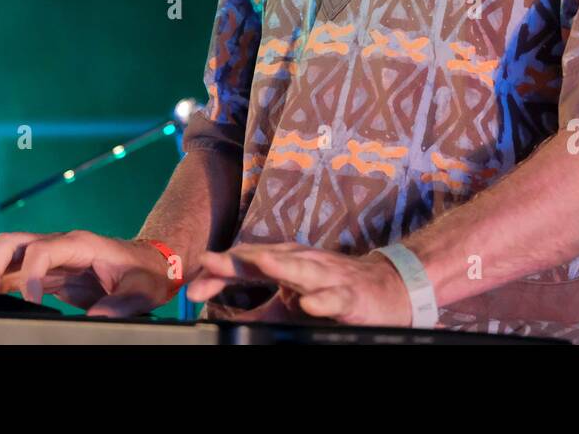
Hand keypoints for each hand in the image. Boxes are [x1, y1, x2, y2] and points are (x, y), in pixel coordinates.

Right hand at [0, 230, 177, 316]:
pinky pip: (11, 272)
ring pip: (5, 254)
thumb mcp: (141, 291)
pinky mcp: (46, 272)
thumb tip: (93, 319)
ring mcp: (50, 257)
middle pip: (14, 242)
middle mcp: (60, 245)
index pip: (44, 249)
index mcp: (81, 244)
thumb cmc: (147, 274)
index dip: (31, 275)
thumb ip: (118, 305)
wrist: (152, 264)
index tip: (31, 303)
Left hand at [186, 242, 413, 326]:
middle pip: (265, 259)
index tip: (193, 287)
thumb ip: (258, 308)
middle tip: (208, 265)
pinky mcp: (350, 294)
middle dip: (236, 262)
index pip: (246, 264)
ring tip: (257, 262)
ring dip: (278, 265)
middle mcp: (303, 262)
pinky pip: (334, 297)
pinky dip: (321, 300)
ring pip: (300, 268)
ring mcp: (327, 275)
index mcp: (286, 263)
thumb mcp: (291, 300)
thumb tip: (221, 319)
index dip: (219, 272)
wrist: (385, 287)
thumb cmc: (333, 289)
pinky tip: (308, 304)